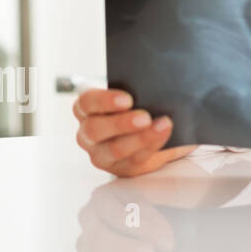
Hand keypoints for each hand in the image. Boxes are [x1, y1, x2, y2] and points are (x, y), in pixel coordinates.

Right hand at [74, 88, 197, 176]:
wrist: (156, 131)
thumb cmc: (141, 106)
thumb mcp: (137, 95)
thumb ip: (140, 89)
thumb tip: (158, 84)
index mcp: (87, 110)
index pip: (86, 103)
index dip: (104, 101)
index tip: (128, 100)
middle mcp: (88, 133)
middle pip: (95, 129)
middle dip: (121, 123)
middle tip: (145, 117)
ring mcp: (101, 153)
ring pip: (114, 149)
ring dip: (139, 138)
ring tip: (162, 126)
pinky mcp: (120, 167)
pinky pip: (134, 160)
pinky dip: (152, 146)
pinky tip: (164, 135)